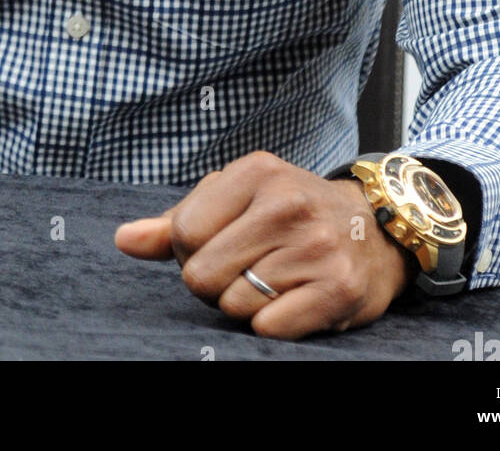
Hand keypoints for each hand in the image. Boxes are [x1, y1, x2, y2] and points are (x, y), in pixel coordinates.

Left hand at [114, 151, 416, 338]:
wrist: (376, 228)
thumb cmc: (290, 212)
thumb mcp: (236, 198)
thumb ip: (177, 219)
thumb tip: (123, 240)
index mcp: (257, 171)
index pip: (182, 232)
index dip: (190, 250)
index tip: (222, 242)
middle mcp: (288, 204)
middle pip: (201, 275)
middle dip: (215, 281)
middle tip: (248, 266)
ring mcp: (316, 248)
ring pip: (232, 305)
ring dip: (245, 302)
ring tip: (275, 278)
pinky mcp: (338, 290)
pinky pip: (267, 328)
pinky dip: (272, 323)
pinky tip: (295, 298)